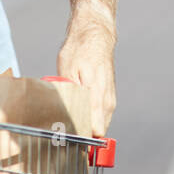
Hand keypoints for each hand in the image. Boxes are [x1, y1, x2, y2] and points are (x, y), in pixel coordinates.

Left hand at [56, 11, 115, 137]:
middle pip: (97, 132)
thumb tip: (64, 117)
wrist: (96, 34)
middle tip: (63, 130)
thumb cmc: (80, 50)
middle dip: (82, 134)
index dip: (82, 138)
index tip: (68, 138)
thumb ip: (68, 96)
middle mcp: (107, 101)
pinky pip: (100, 115)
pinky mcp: (109, 96)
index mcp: (97, 97)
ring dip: (86, 125)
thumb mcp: (67, 71)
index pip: (95, 131)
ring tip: (68, 120)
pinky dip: (90, 117)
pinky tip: (77, 110)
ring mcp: (110, 99)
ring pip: (99, 124)